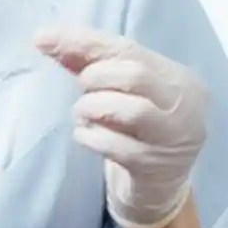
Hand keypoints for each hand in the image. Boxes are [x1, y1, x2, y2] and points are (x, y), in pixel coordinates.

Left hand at [36, 27, 207, 227]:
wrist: (158, 189)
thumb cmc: (136, 130)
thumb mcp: (118, 92)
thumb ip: (88, 64)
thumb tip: (44, 38)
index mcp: (178, 77)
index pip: (128, 48)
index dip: (83, 42)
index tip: (42, 38)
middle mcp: (185, 104)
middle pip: (135, 74)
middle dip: (96, 78)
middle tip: (83, 90)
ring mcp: (173, 138)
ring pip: (132, 110)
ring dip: (93, 107)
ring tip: (83, 114)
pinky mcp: (154, 166)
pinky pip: (117, 147)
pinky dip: (92, 137)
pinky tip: (86, 136)